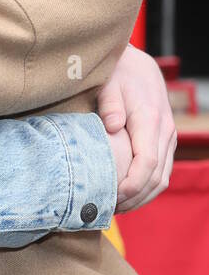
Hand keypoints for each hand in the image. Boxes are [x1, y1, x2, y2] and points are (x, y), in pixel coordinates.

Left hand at [97, 44, 176, 212]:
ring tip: (115, 208)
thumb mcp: (109, 82)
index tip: (113, 196)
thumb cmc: (117, 73)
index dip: (132, 184)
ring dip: (141, 198)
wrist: (136, 65)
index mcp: (150, 119)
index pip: (147, 162)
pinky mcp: (164, 141)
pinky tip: (126, 196)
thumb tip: (112, 126)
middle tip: (107, 209)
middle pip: (156, 176)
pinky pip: (162, 172)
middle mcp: (164, 131)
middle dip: (134, 198)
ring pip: (162, 178)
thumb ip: (110, 104)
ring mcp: (168, 137)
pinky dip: (147, 188)